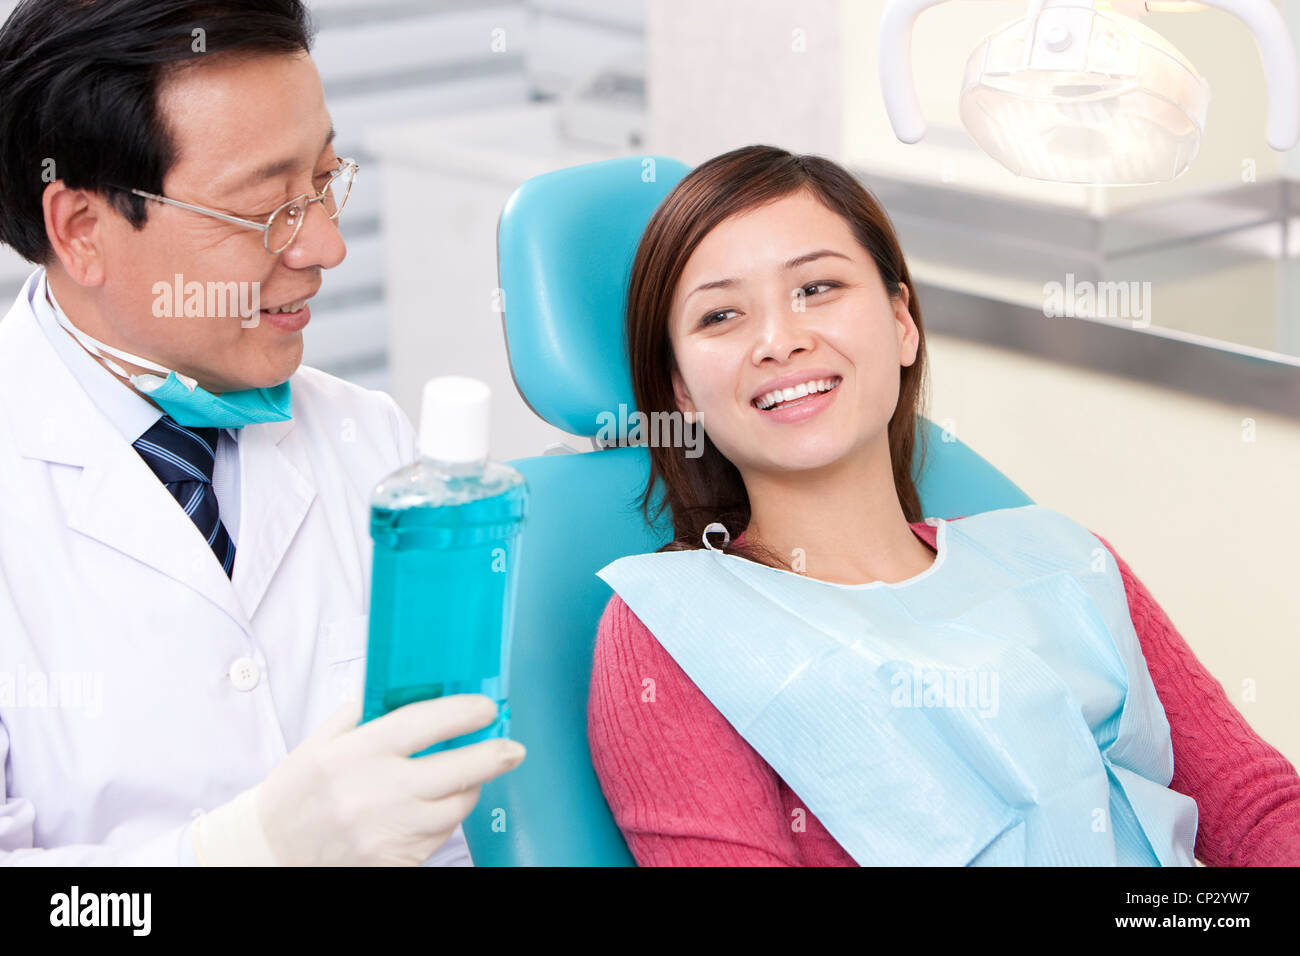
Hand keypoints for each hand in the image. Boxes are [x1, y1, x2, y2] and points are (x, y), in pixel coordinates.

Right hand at [193, 693, 524, 865]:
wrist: (271, 849)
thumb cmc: (299, 789)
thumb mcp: (325, 739)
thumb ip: (368, 710)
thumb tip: (415, 683)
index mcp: (358, 753)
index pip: (426, 724)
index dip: (465, 713)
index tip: (487, 708)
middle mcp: (376, 793)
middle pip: (458, 771)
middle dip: (494, 756)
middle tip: (512, 749)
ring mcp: (387, 833)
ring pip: (455, 807)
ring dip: (467, 789)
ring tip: (463, 777)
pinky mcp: (394, 862)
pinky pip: (439, 839)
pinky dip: (442, 821)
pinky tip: (432, 808)